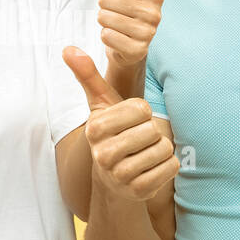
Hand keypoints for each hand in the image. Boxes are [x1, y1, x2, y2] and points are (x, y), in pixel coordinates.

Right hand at [63, 46, 177, 200]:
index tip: (130, 122)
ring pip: (164, 148)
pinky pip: (171, 167)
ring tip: (144, 153)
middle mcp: (104, 153)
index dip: (142, 113)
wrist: (114, 181)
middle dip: (152, 132)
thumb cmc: (112, 134)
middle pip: (153, 129)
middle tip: (138, 140)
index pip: (141, 108)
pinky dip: (168, 166)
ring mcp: (120, 175)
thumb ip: (87, 76)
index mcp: (96, 128)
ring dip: (161, 149)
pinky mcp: (138, 191)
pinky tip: (152, 168)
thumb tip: (67, 48)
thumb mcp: (100, 105)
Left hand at [98, 0, 185, 69]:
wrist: (129, 42)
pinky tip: (116, 37)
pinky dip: (106, 36)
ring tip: (115, 23)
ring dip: (104, 20)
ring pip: (106, 17)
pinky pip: (107, 36)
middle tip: (115, 11)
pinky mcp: (137, 51)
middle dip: (104, 5)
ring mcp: (148, 34)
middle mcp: (155, 14)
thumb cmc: (133, 6)